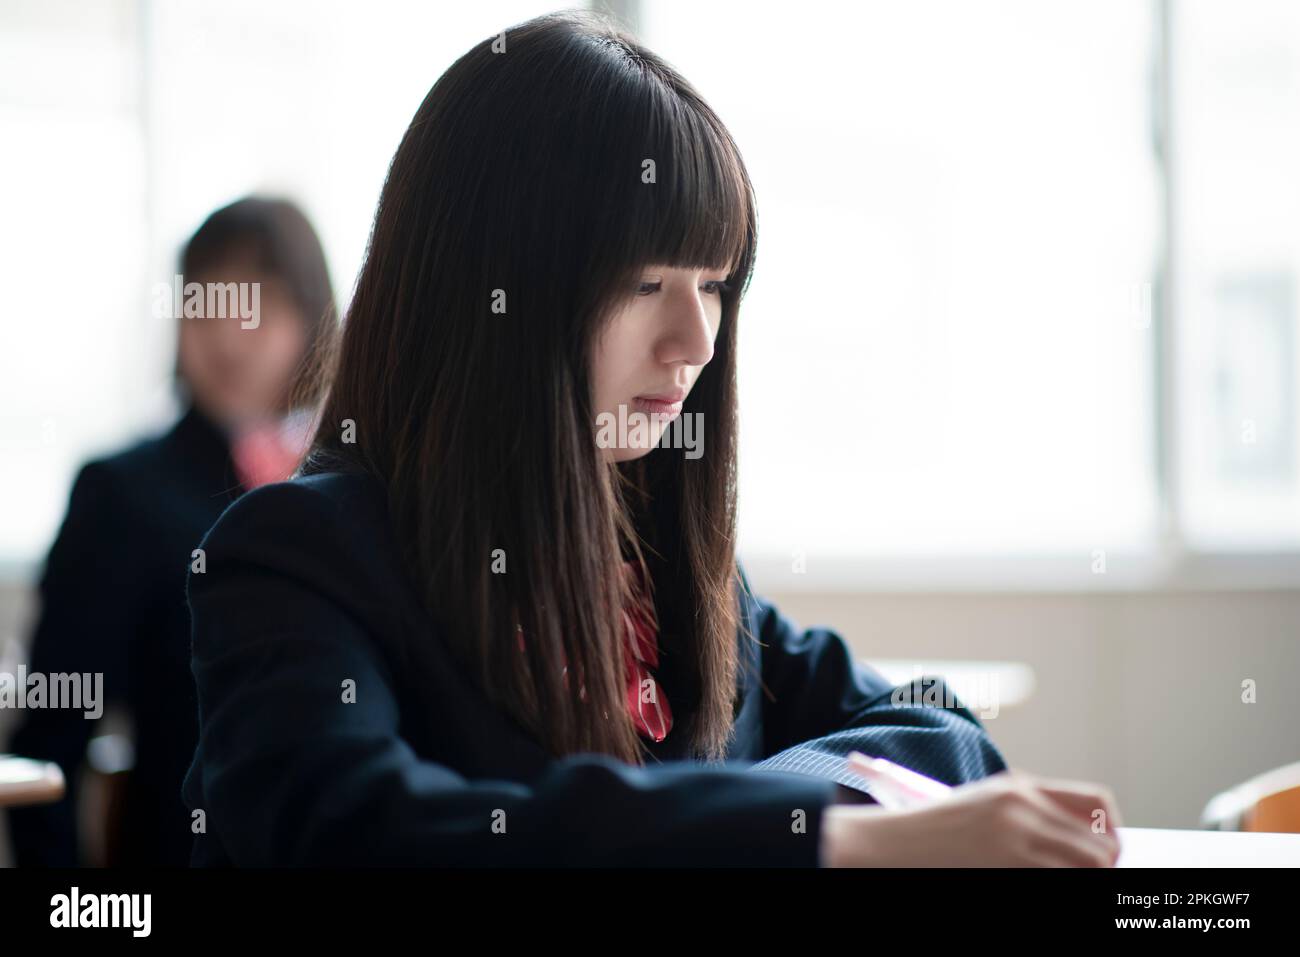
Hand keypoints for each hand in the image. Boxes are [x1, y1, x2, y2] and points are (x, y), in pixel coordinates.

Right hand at [819, 768, 1121, 866]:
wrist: (889, 843)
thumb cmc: (931, 829)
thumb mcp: (983, 804)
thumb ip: (1027, 809)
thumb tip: (1082, 836)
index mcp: (1019, 786)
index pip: (1097, 804)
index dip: (1110, 832)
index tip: (1104, 850)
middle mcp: (1024, 808)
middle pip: (1102, 846)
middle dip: (1102, 865)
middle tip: (1085, 876)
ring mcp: (1018, 841)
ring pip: (1092, 867)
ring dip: (1084, 878)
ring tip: (1064, 880)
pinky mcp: (1012, 868)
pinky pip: (1063, 882)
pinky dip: (1064, 886)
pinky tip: (1045, 886)